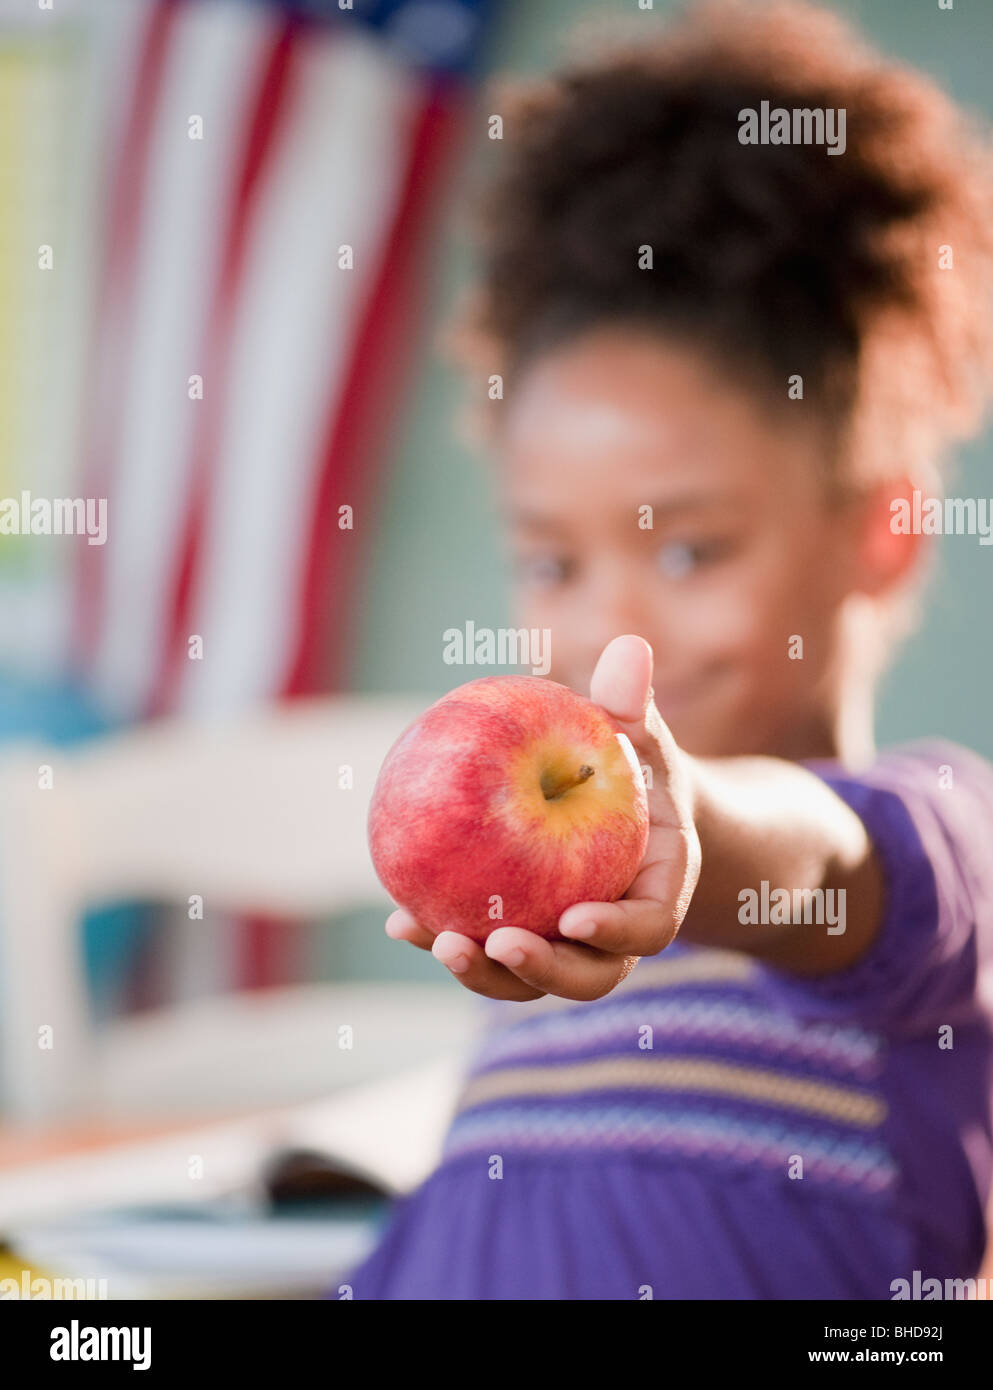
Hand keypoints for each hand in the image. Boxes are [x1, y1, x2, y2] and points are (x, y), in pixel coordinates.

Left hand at [385, 634, 701, 1000]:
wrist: (633, 813)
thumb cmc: (639, 769)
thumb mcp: (641, 737)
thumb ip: (632, 706)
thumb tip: (628, 648)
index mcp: (659, 893)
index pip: (648, 927)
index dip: (615, 933)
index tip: (574, 919)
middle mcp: (616, 934)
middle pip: (587, 976)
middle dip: (541, 971)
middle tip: (496, 945)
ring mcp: (569, 947)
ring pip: (532, 980)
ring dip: (483, 973)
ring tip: (431, 938)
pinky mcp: (528, 939)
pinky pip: (489, 948)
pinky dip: (445, 938)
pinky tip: (399, 918)